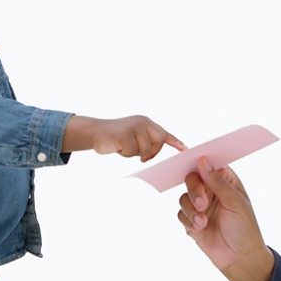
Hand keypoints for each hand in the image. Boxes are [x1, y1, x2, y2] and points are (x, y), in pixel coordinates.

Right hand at [62, 115, 184, 161]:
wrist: (95, 132)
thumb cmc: (117, 137)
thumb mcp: (134, 135)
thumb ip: (146, 140)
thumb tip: (155, 152)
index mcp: (146, 122)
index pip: (164, 134)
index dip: (176, 142)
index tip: (186, 150)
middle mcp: (142, 122)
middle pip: (158, 142)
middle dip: (151, 152)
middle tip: (142, 157)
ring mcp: (133, 127)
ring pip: (144, 150)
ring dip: (134, 153)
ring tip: (124, 147)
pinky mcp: (124, 134)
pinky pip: (132, 152)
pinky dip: (125, 154)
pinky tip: (118, 147)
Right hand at [178, 157, 273, 280]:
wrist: (240, 258)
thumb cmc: (244, 228)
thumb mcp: (235, 202)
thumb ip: (218, 182)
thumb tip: (202, 161)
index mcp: (225, 181)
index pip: (208, 165)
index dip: (199, 162)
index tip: (190, 160)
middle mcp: (211, 190)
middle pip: (191, 179)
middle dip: (194, 190)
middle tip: (202, 204)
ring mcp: (200, 206)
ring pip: (183, 197)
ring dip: (191, 210)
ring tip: (203, 222)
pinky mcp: (192, 221)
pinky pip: (181, 214)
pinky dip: (188, 221)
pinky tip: (199, 229)